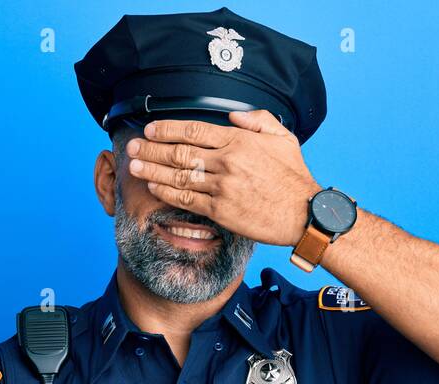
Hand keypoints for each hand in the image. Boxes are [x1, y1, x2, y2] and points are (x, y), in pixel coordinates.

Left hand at [126, 111, 321, 246]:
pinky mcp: (221, 211)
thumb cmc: (294, 177)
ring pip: (178, 176)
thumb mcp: (283, 138)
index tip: (151, 129)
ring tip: (134, 167)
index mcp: (239, 140)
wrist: (305, 214)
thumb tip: (233, 115)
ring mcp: (222, 187)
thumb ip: (257, 121)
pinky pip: (187, 200)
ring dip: (153, 171)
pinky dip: (167, 192)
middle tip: (133, 147)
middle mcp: (227, 161)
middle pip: (179, 152)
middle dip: (152, 149)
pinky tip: (154, 188)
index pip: (193, 130)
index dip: (167, 129)